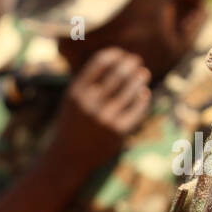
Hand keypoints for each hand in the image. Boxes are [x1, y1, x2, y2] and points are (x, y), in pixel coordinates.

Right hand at [49, 47, 150, 177]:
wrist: (68, 157)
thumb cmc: (74, 123)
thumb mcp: (74, 100)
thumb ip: (89, 81)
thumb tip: (117, 59)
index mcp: (76, 92)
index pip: (100, 63)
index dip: (114, 56)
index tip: (122, 54)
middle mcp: (89, 104)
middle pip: (118, 74)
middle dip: (130, 65)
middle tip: (136, 61)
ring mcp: (104, 118)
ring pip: (130, 90)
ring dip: (139, 79)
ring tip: (143, 74)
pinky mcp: (118, 131)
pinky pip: (136, 109)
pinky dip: (142, 98)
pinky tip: (143, 93)